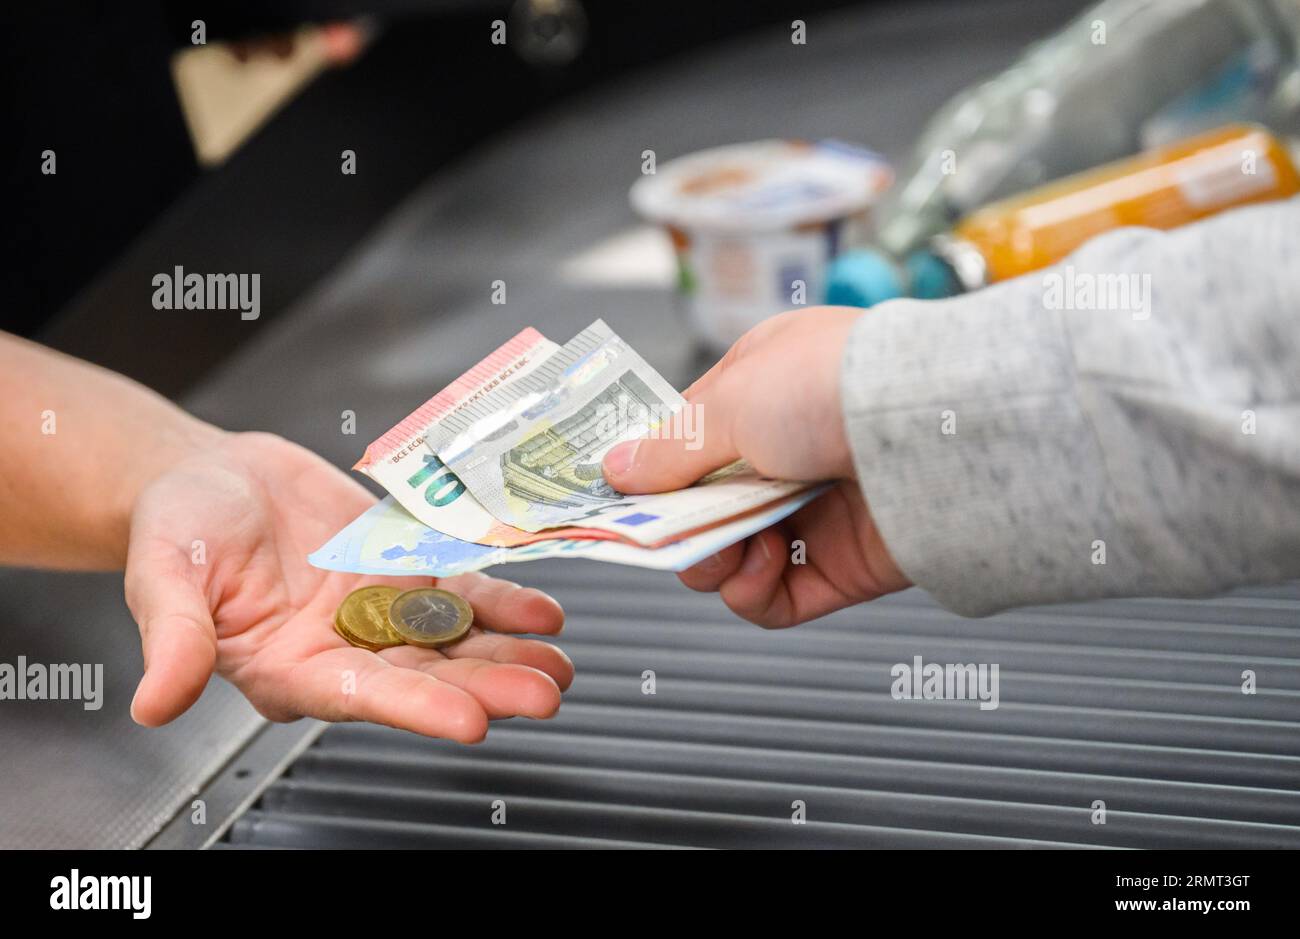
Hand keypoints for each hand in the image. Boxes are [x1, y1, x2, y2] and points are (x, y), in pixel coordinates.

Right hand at [124, 432, 571, 741]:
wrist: (213, 477)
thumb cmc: (179, 528)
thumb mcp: (164, 576)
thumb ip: (174, 639)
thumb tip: (155, 703)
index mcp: (286, 667)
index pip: (357, 697)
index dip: (414, 709)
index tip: (470, 721)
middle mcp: (343, 649)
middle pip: (422, 677)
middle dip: (485, 686)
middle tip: (542, 693)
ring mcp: (379, 613)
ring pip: (452, 642)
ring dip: (506, 653)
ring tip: (558, 665)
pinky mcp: (403, 573)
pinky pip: (460, 591)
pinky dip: (501, 600)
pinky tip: (542, 611)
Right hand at [602, 307, 910, 627]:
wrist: (931, 430)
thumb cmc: (831, 386)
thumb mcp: (730, 402)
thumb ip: (670, 448)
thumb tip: (616, 469)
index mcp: (762, 389)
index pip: (689, 440)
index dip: (653, 472)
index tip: (617, 500)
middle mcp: (788, 449)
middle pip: (703, 507)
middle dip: (676, 528)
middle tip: (663, 535)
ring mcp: (814, 509)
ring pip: (731, 558)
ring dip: (713, 561)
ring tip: (733, 546)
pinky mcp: (840, 566)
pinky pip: (775, 599)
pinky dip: (754, 591)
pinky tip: (764, 565)